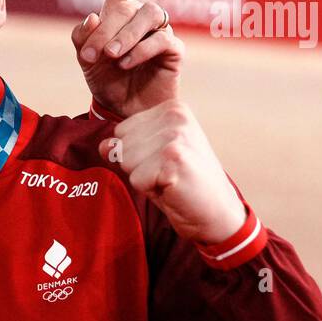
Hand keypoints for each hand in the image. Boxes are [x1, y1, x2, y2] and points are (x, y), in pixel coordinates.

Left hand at [73, 0, 183, 116]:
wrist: (121, 111)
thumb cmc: (103, 80)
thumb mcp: (83, 57)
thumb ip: (81, 36)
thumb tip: (92, 18)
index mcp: (122, 9)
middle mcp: (143, 15)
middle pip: (132, 5)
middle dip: (109, 29)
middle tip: (95, 54)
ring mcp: (161, 31)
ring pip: (149, 16)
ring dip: (127, 36)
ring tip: (113, 58)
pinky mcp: (174, 50)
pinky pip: (161, 40)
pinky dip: (141, 51)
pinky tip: (126, 64)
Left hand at [99, 100, 244, 243]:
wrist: (217, 212)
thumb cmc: (184, 183)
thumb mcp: (151, 158)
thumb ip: (126, 146)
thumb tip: (103, 145)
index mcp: (172, 109)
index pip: (121, 130)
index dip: (137, 154)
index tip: (164, 162)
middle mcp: (175, 116)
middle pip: (121, 144)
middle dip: (137, 166)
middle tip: (167, 173)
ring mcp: (175, 136)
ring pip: (126, 161)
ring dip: (143, 178)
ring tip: (169, 179)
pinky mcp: (173, 159)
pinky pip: (136, 179)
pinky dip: (150, 190)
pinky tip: (173, 188)